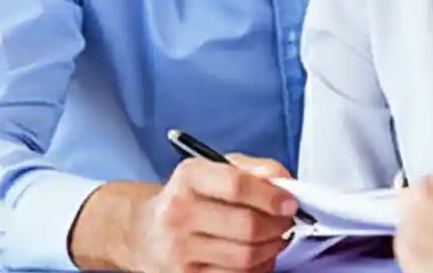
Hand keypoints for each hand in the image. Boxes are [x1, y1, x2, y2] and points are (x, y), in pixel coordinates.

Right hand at [70, 155, 297, 271]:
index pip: (237, 185)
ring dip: (272, 249)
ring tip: (277, 238)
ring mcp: (179, 250)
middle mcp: (179, 214)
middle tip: (288, 222)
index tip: (290, 203)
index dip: (271, 196)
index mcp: (189, 178)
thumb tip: (284, 181)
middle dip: (278, 226)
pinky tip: (259, 256)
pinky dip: (258, 268)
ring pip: (245, 257)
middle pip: (246, 226)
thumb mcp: (217, 168)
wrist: (143, 232)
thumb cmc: (190, 197)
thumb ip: (254, 169)